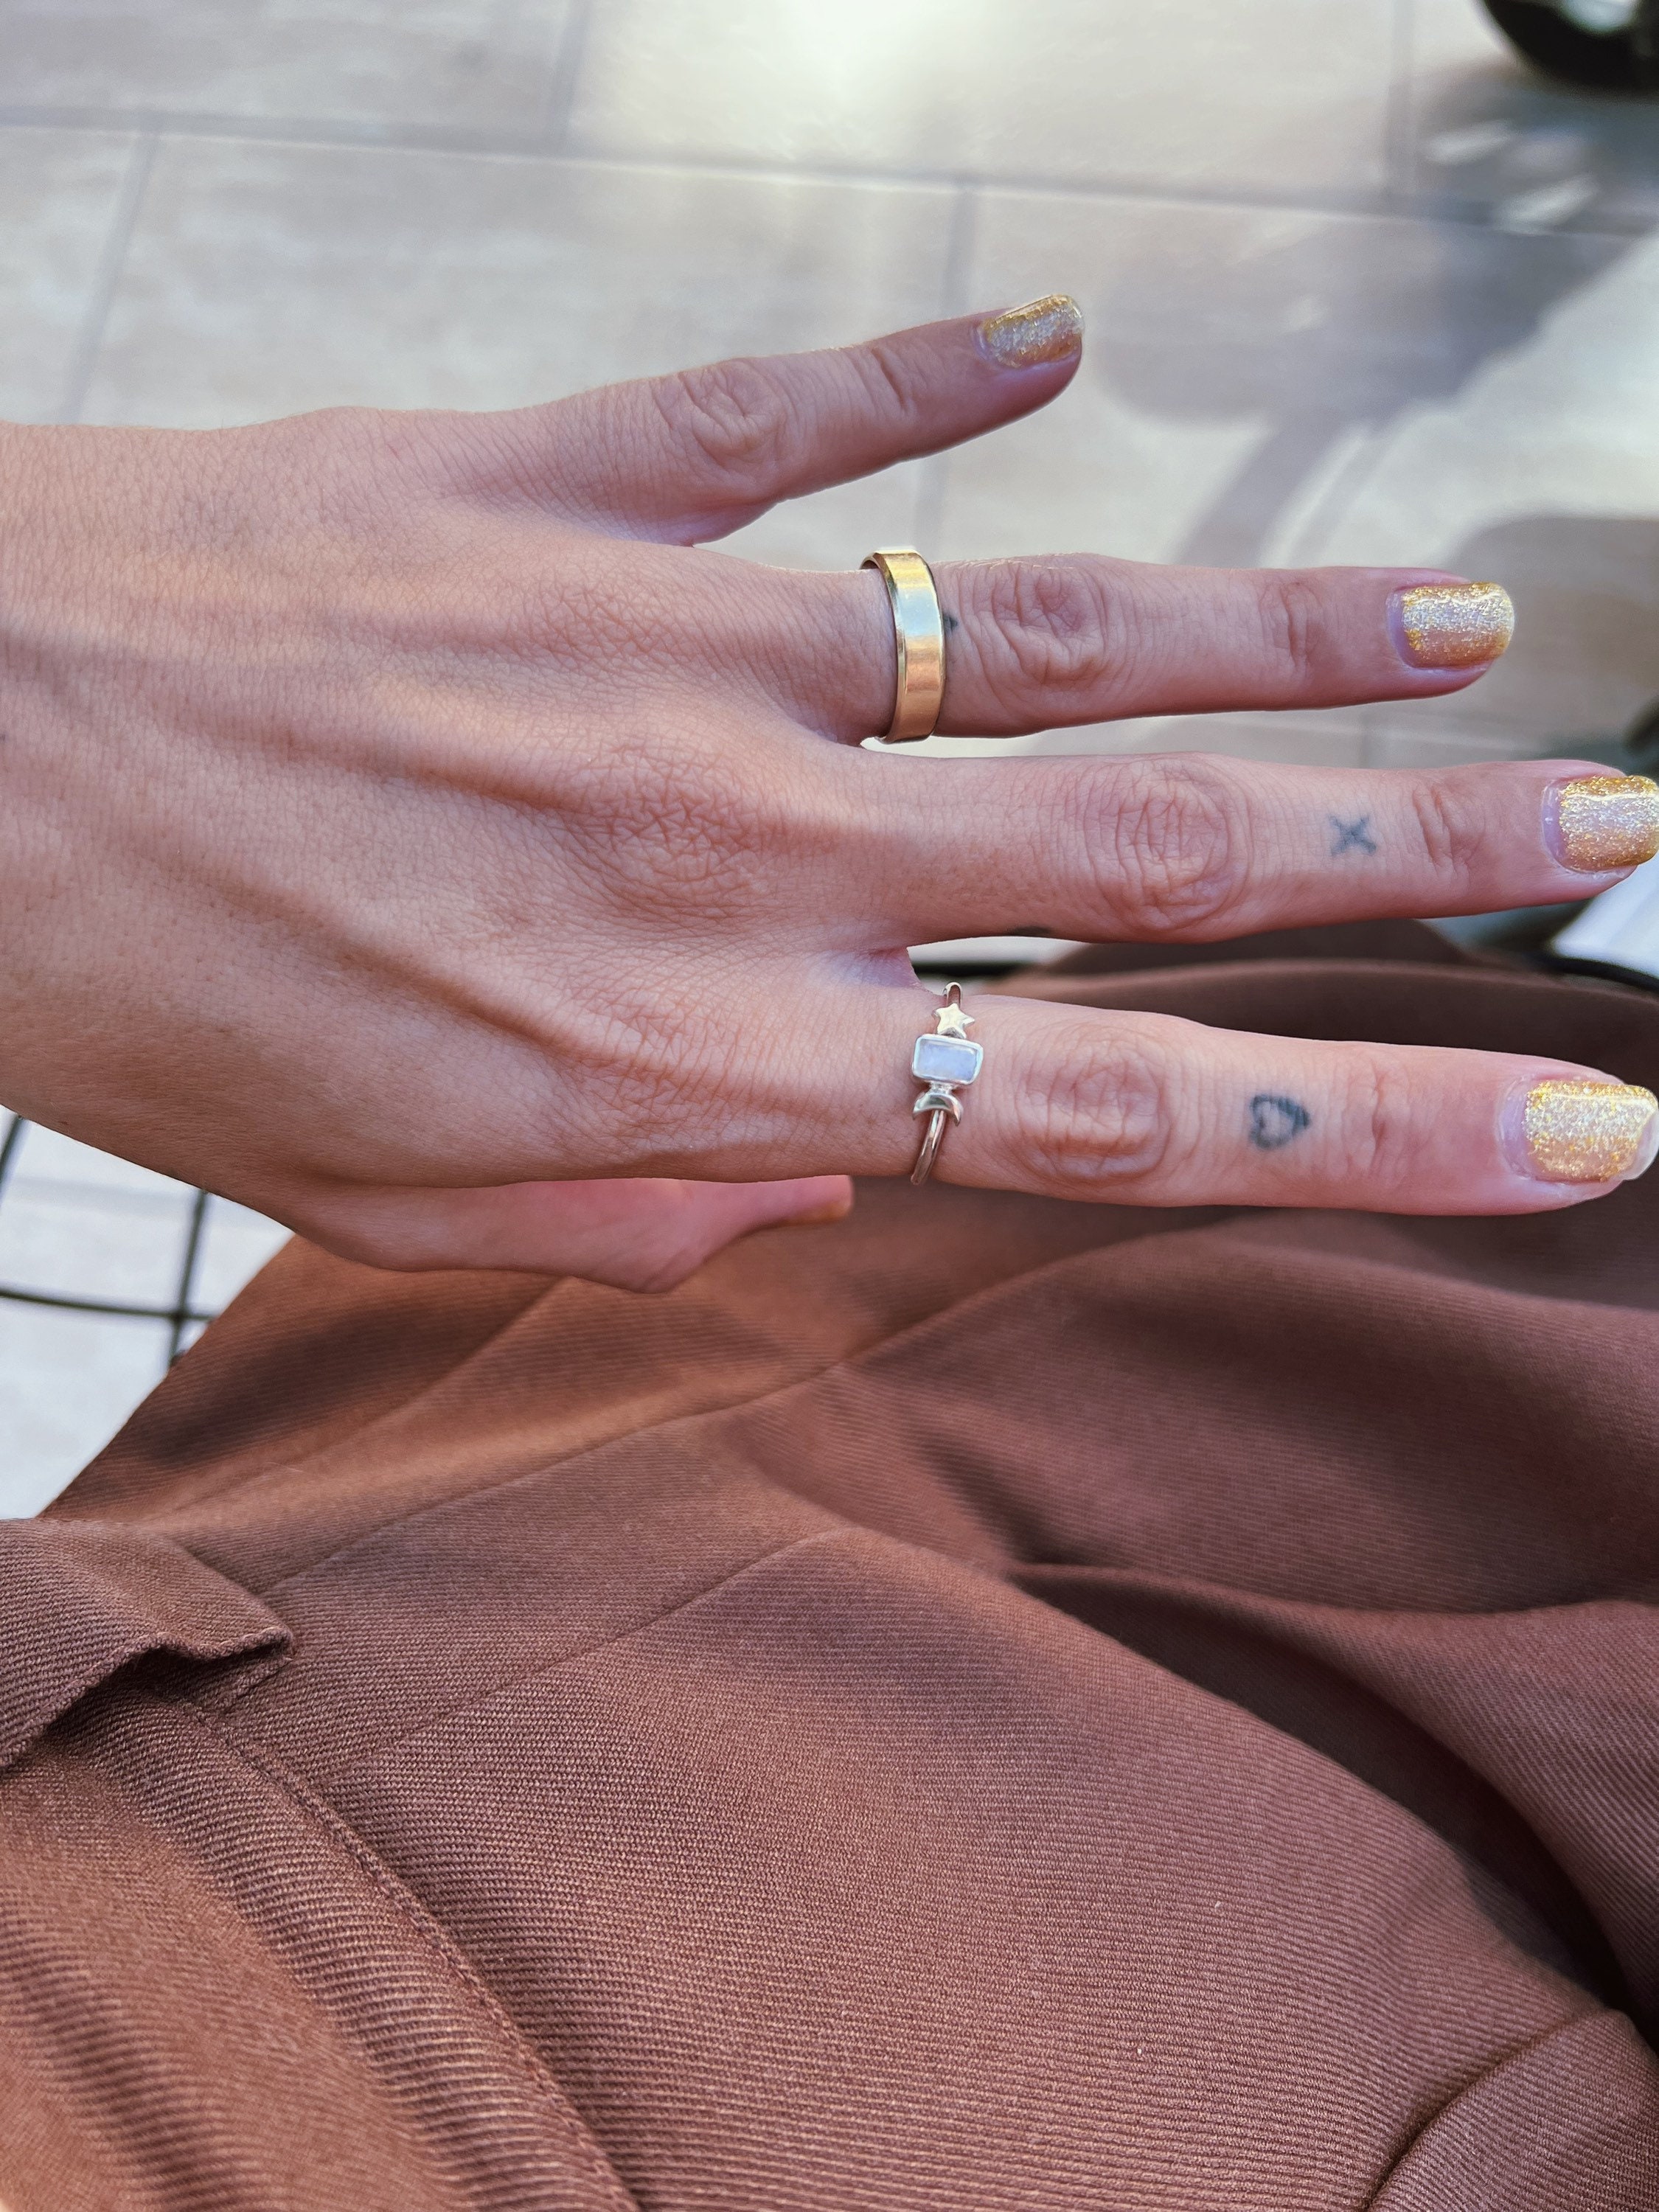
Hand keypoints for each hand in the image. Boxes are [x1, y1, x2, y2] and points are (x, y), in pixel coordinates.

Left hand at [2, 296, 1654, 1291]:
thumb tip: (812, 1178)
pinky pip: (794, 411)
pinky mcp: (564, 478)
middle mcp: (741, 844)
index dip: (1375, 1128)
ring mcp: (669, 641)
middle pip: (1159, 850)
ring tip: (1457, 622)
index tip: (1568, 1124)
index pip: (1122, 1107)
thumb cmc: (147, 993)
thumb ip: (638, 1206)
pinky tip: (1058, 344)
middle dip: (1422, 852)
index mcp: (709, 1051)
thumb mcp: (393, 1192)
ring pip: (1044, 628)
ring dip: (1277, 628)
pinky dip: (933, 372)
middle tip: (1605, 820)